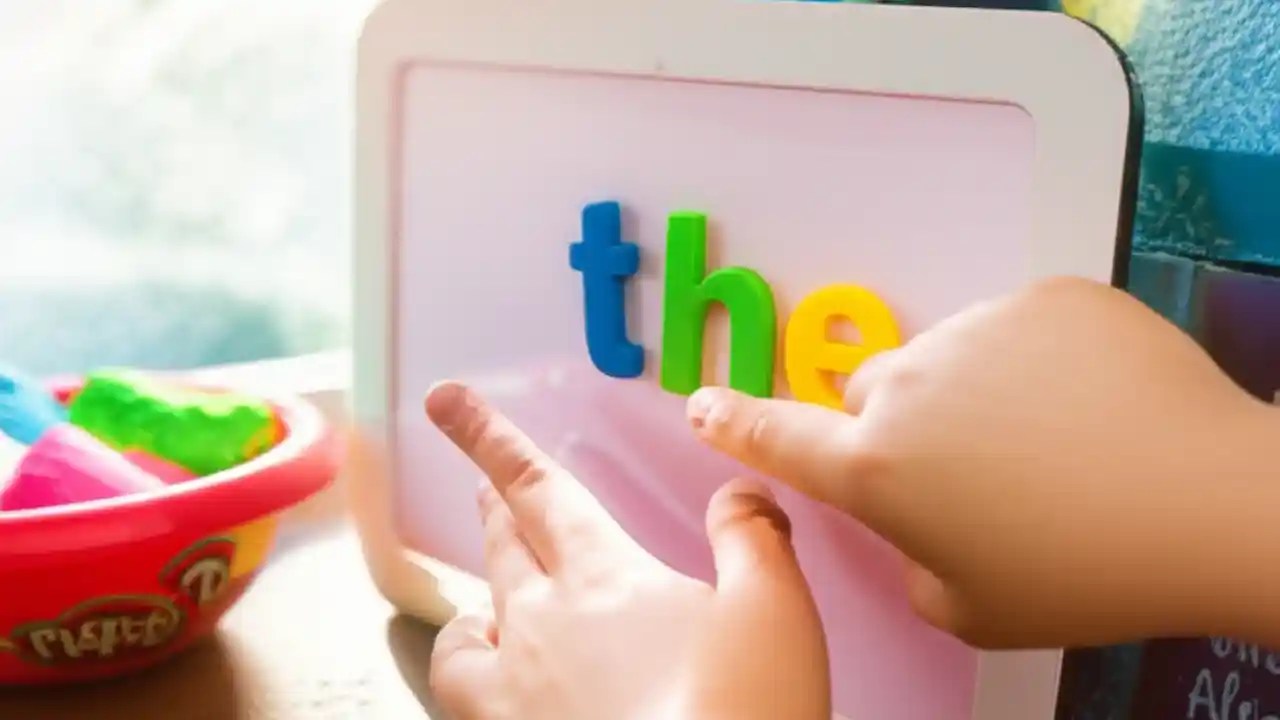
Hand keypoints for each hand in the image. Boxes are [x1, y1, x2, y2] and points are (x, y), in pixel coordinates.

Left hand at [423, 381, 829, 719]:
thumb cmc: (741, 712)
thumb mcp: (773, 610)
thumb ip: (752, 537)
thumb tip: (740, 489)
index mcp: (602, 577)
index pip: (539, 488)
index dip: (490, 438)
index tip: (445, 400)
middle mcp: (541, 625)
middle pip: (503, 546)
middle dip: (494, 506)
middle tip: (486, 486)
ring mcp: (515, 692)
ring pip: (468, 628)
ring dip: (479, 601)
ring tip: (490, 605)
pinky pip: (465, 695)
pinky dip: (474, 673)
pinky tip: (500, 683)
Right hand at [688, 277, 1277, 648]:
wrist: (1209, 500)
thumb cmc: (1082, 573)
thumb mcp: (968, 605)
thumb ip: (910, 555)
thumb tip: (918, 515)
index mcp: (878, 467)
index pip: (777, 438)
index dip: (733, 422)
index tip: (700, 402)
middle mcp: (907, 385)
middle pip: (872, 394)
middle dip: (899, 427)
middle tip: (973, 473)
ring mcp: (976, 329)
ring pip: (946, 358)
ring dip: (973, 393)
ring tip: (1053, 442)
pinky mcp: (1043, 295)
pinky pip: (1013, 328)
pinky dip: (1036, 361)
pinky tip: (1091, 402)